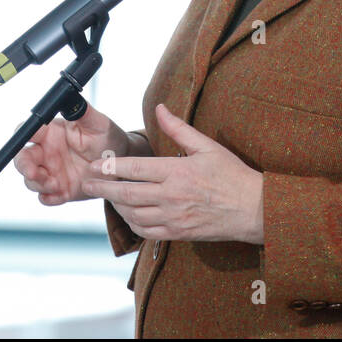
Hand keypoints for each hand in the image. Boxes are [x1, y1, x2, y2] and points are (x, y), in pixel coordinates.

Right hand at [14, 103, 131, 205]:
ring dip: (38, 184)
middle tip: (34, 173)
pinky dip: (48, 198)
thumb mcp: (98, 123)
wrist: (120, 163)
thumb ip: (82, 111)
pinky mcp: (60, 190)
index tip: (27, 142)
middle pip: (22, 158)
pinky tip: (58, 196)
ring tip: (55, 185)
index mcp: (51, 133)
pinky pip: (45, 198)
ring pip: (30, 180)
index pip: (27, 131)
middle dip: (24, 166)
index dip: (21, 136)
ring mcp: (52, 172)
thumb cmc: (107, 137)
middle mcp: (47, 153)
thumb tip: (69, 96)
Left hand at [83, 104, 264, 244]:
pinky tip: (129, 214)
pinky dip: (132, 223)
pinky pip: (147, 232)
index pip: (135, 168)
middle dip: (103, 189)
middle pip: (127, 195)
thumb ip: (179, 128)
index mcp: (177, 172)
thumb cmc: (232, 175)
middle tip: (87, 184)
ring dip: (116, 206)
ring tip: (107, 196)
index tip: (95, 165)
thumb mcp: (207, 146)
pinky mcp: (179, 233)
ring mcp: (174, 217)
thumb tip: (160, 108)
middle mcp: (172, 196)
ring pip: (134, 215)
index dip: (111, 167)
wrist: (254, 209)